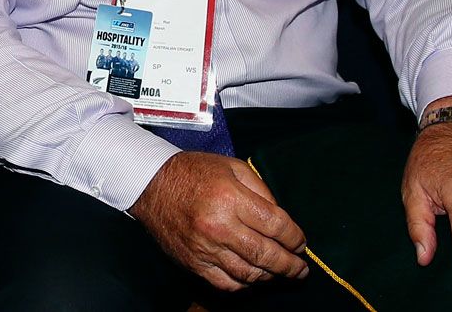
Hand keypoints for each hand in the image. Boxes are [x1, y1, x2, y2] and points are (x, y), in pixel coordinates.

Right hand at [129, 151, 308, 291]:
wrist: (150, 185)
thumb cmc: (193, 172)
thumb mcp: (232, 166)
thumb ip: (261, 190)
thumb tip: (281, 221)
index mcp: (230, 198)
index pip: (276, 226)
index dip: (295, 238)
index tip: (300, 243)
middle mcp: (219, 226)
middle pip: (266, 255)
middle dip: (290, 265)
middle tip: (301, 269)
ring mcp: (205, 248)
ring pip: (249, 274)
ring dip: (271, 276)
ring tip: (281, 273)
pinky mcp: (194, 262)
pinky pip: (227, 283)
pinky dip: (245, 284)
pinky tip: (253, 276)